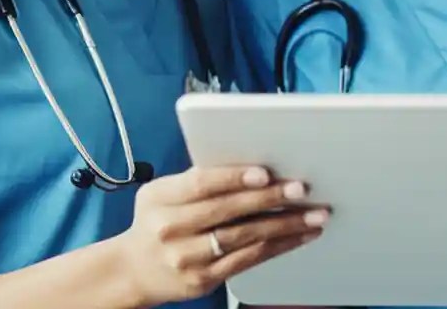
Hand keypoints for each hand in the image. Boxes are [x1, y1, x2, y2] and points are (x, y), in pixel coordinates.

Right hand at [114, 165, 328, 306]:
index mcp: (160, 198)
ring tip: (313, 215)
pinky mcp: (203, 280)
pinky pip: (247, 260)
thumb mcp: (163, 194)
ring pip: (243, 238)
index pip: (200, 184)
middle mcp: (170, 229)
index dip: (234, 177)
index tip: (264, 172)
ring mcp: (186, 258)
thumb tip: (254, 165)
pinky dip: (278, 246)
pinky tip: (299, 236)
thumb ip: (199, 180)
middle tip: (301, 189)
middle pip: (226, 211)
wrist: (134, 270)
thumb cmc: (158, 221)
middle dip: (269, 198)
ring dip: (284, 225)